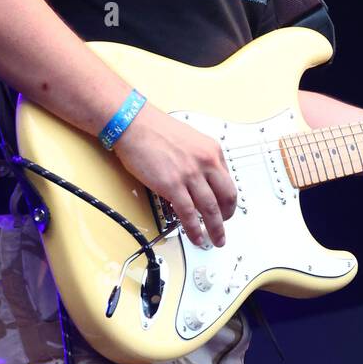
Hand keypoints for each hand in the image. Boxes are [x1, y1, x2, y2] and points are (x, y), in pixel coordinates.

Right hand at [110, 102, 237, 246]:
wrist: (134, 124)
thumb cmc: (155, 129)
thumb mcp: (190, 141)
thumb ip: (200, 161)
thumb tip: (202, 183)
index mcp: (212, 151)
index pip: (228, 182)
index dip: (228, 201)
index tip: (226, 210)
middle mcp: (206, 162)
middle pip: (226, 197)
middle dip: (227, 217)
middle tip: (223, 228)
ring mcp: (190, 174)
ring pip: (210, 209)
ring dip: (215, 229)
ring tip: (215, 240)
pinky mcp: (172, 185)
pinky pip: (188, 214)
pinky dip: (194, 229)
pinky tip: (196, 237)